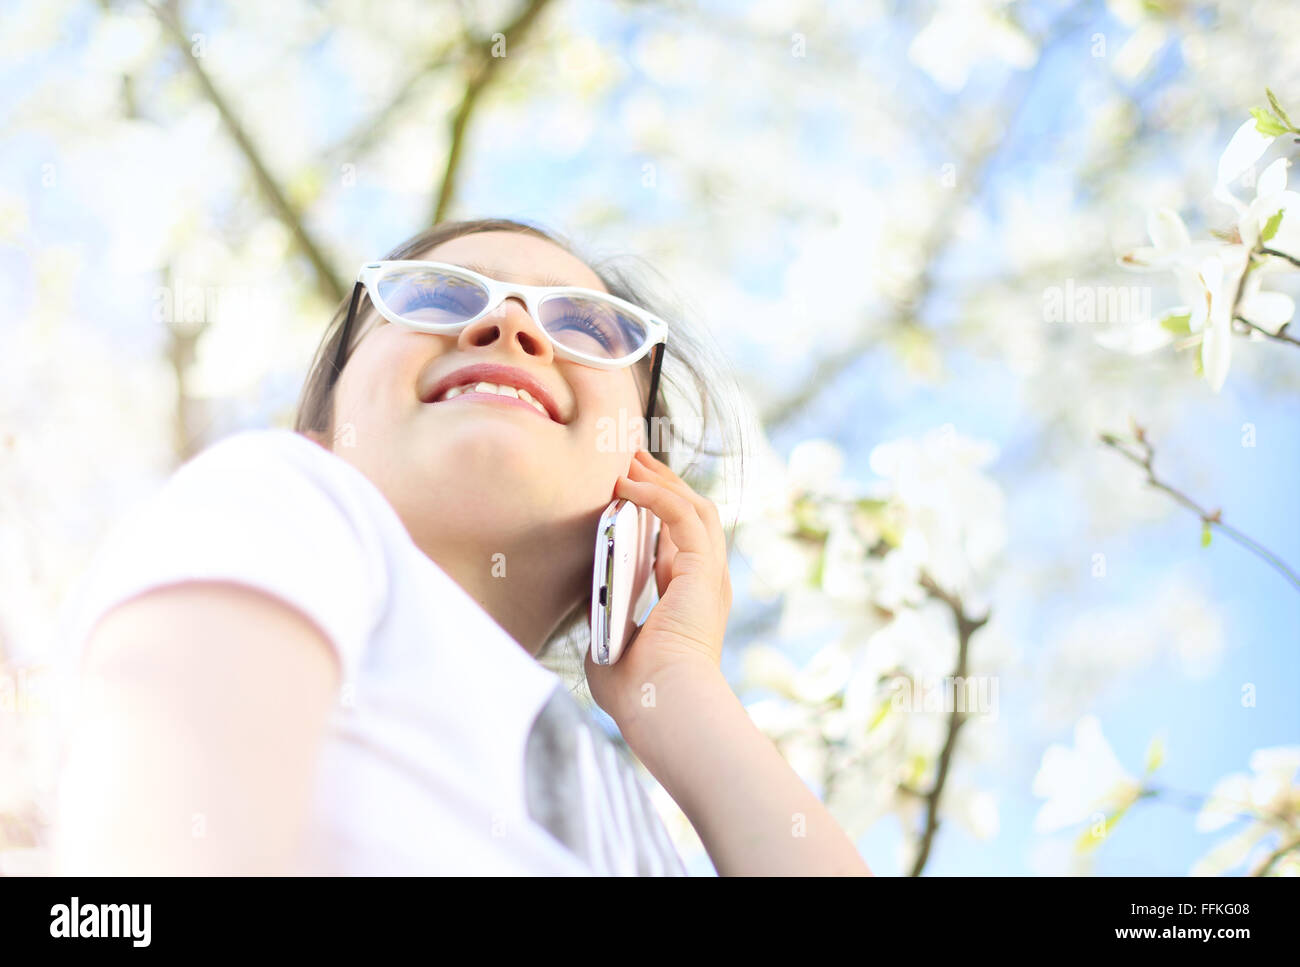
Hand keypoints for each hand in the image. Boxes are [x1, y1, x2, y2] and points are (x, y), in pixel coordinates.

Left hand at [584, 448, 732, 722]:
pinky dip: (657, 495)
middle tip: (632, 459)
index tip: (627, 490)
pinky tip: (629, 484)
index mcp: (687, 601)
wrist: (663, 707)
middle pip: (692, 516)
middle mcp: (705, 585)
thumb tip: (592, 597)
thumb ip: (608, 615)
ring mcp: (709, 577)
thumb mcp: (613, 642)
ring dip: (662, 481)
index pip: (677, 542)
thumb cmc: (637, 692)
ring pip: (694, 509)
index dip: (656, 512)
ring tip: (631, 461)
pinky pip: (683, 516)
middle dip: (663, 484)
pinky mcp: (704, 573)